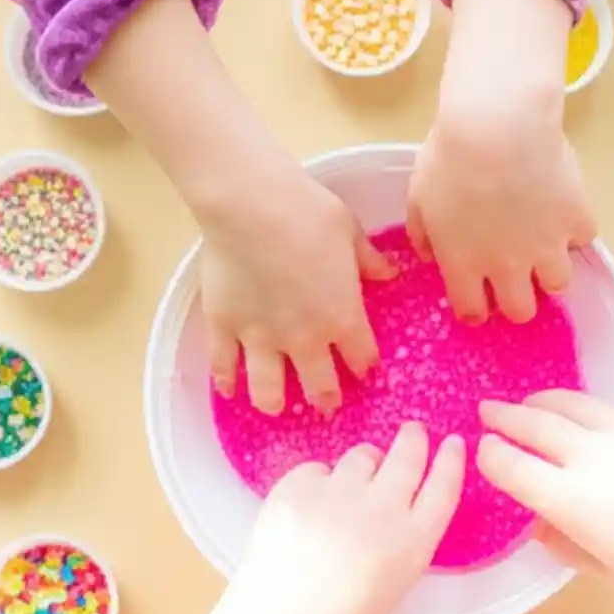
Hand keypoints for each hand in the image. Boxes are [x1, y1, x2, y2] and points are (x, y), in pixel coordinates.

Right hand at [200, 158, 396, 415]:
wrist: (250, 206)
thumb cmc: (308, 213)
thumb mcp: (350, 233)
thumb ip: (369, 261)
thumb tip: (390, 274)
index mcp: (341, 317)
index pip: (361, 356)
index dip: (365, 366)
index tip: (365, 369)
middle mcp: (303, 339)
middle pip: (320, 386)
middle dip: (327, 398)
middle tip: (327, 404)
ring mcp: (260, 338)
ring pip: (268, 389)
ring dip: (275, 402)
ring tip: (276, 407)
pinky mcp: (223, 327)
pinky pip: (223, 365)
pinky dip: (226, 381)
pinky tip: (229, 390)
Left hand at [212, 424, 464, 613]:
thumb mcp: (395, 581)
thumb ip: (404, 538)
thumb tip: (399, 501)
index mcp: (413, 541)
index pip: (444, 486)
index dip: (450, 460)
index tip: (452, 442)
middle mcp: (383, 508)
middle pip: (408, 455)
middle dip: (413, 438)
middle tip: (412, 431)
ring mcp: (340, 492)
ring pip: (362, 456)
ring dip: (363, 465)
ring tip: (349, 491)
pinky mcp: (300, 484)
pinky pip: (318, 470)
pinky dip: (317, 484)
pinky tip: (308, 512)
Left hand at [408, 0, 595, 324]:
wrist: (499, 125)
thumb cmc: (449, 157)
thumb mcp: (418, 197)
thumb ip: (422, 235)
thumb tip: (430, 255)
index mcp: (465, 264)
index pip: (473, 311)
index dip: (476, 308)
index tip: (478, 298)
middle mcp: (508, 266)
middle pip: (520, 311)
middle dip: (516, 299)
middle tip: (515, 276)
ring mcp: (547, 246)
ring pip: (558, 285)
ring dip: (550, 272)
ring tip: (544, 249)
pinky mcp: (576, 220)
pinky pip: (582, 239)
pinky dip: (574, 231)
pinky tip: (562, 212)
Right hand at [477, 390, 613, 602]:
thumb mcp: (604, 566)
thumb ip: (564, 542)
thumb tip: (542, 524)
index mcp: (567, 496)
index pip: (509, 464)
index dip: (490, 456)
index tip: (483, 450)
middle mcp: (587, 453)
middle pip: (532, 422)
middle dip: (504, 416)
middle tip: (488, 411)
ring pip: (569, 402)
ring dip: (542, 401)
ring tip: (530, 403)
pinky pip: (608, 406)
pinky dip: (587, 408)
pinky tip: (588, 415)